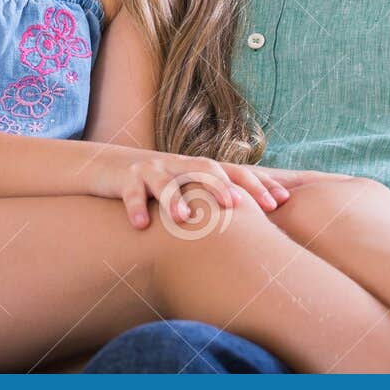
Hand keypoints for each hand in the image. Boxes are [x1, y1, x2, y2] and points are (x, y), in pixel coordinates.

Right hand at [103, 152, 293, 228]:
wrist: (108, 165)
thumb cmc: (158, 184)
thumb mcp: (188, 188)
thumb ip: (216, 200)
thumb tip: (258, 224)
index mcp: (198, 169)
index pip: (235, 173)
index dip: (258, 185)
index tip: (281, 202)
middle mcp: (179, 165)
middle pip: (205, 169)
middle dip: (222, 186)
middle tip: (237, 205)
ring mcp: (152, 170)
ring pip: (166, 180)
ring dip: (174, 197)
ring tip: (183, 218)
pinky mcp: (125, 178)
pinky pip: (130, 192)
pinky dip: (134, 207)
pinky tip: (141, 224)